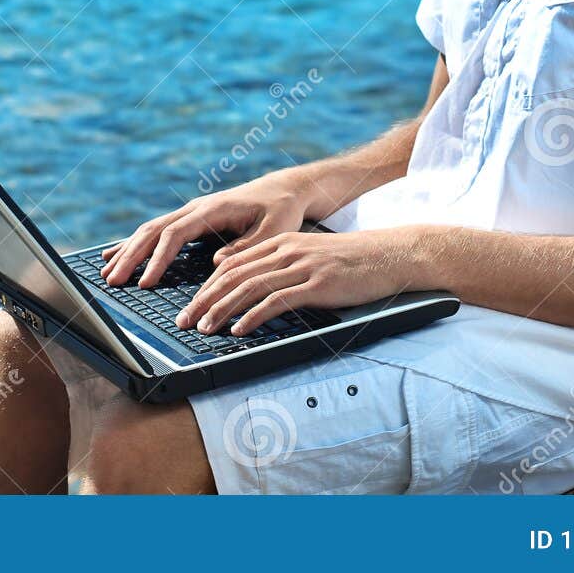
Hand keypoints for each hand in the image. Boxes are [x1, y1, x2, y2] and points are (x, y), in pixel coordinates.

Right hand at [99, 175, 313, 287]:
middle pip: (154, 230)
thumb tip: (215, 264)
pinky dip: (136, 244)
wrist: (282, 191)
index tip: (146, 282)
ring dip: (128, 251)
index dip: (158, 259)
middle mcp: (195, 208)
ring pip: (150, 230)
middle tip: (112, 281)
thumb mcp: (271, 231)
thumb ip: (245, 247)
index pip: (175, 234)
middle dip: (131, 256)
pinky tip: (117, 255)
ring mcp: (190, 212)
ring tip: (107, 273)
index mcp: (212, 209)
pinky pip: (158, 232)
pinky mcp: (190, 220)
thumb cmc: (279, 212)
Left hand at [175, 229, 414, 335]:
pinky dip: (253, 315)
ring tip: (205, 328)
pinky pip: (277, 300)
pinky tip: (240, 329)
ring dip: (222, 310)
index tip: (190, 307)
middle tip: (184, 321)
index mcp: (279, 243)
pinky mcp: (317, 284)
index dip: (206, 287)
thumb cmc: (350, 262)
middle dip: (204, 300)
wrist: (389, 254)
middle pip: (233, 275)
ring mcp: (301, 266)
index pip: (231, 265)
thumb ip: (281, 268)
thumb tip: (253, 292)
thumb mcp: (309, 257)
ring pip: (249, 288)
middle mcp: (285, 251)